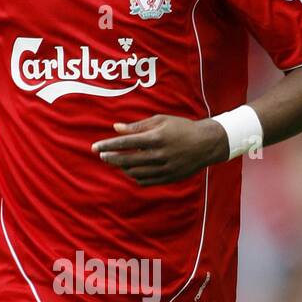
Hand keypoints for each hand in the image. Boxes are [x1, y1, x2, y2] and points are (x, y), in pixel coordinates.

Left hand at [92, 116, 228, 185]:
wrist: (206, 144)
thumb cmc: (181, 127)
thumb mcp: (161, 120)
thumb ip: (137, 126)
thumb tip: (115, 128)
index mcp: (156, 138)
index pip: (125, 143)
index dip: (108, 145)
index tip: (95, 147)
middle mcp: (159, 155)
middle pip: (127, 160)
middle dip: (111, 158)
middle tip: (101, 156)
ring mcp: (164, 168)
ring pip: (134, 172)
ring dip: (122, 167)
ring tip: (116, 161)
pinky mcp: (168, 178)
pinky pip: (145, 181)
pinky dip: (134, 176)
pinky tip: (130, 169)